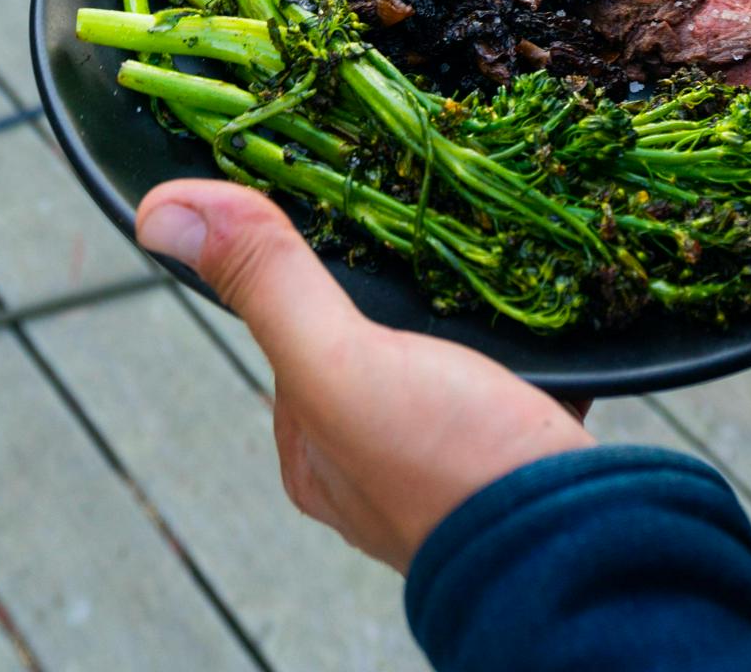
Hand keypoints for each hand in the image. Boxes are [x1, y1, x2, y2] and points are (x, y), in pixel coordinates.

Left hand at [137, 179, 594, 572]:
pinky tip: (528, 309)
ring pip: (443, 355)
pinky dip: (515, 342)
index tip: (352, 222)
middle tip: (433, 242)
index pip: (296, 332)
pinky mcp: (513, 444)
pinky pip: (507, 372)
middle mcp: (372, 460)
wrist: (582, 539)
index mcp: (315, 449)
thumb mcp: (340, 361)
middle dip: (402, 295)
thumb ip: (269, 285)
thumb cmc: (448, 462)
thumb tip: (168, 210)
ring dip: (463, 316)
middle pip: (372, 341)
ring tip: (482, 268)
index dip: (317, 275)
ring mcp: (447, 455)